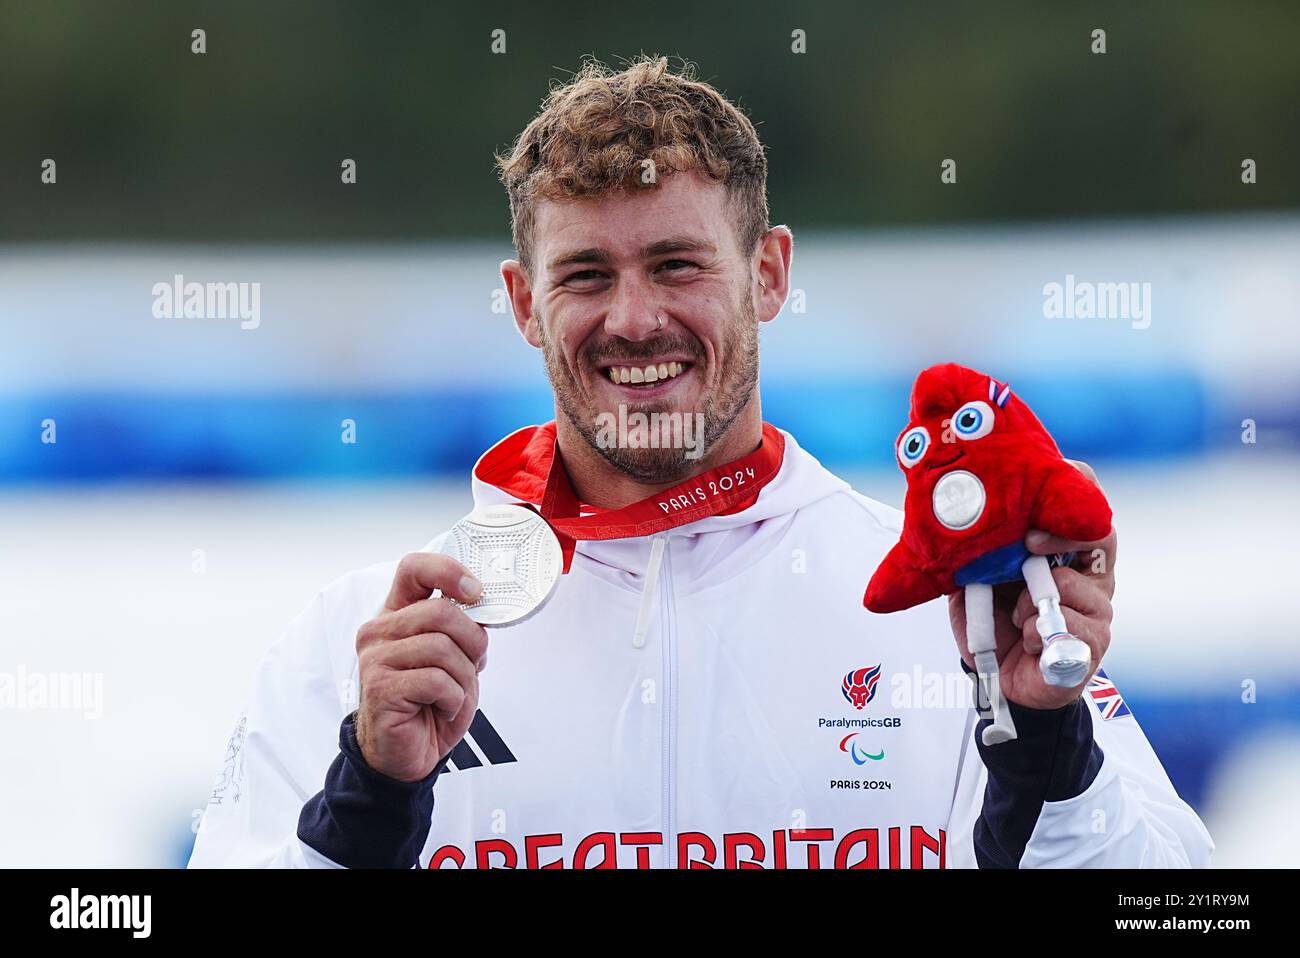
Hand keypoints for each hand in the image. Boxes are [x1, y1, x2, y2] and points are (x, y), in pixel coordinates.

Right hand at [354, 553, 488, 781]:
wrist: (406, 754)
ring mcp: (375, 659)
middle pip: (441, 612)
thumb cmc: (430, 703)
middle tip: (473, 665)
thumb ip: (462, 629)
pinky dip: (452, 699)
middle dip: (472, 642)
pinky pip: (437, 681)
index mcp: (397, 614)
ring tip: (452, 694)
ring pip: (442, 648)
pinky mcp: (380, 688)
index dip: (449, 571)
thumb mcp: (455, 658)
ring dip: (463, 677)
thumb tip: (482, 608)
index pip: (414, 568)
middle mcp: (380, 630)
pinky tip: (441, 708)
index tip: (476, 592)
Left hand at [948, 460, 1116, 709]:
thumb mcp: (973, 579)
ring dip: (1033, 600)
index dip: (1070, 487)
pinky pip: (1068, 624)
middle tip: (1027, 545)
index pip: (1083, 502)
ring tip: (1016, 615)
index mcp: (1063, 548)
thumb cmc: (992, 620)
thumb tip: (956, 526)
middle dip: (1059, 536)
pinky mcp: (1095, 641)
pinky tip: (1027, 639)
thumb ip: (973, 553)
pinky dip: (1037, 631)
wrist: (999, 678)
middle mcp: (1089, 571)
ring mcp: (1097, 606)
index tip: (1033, 499)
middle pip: (1101, 532)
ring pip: (1075, 585)